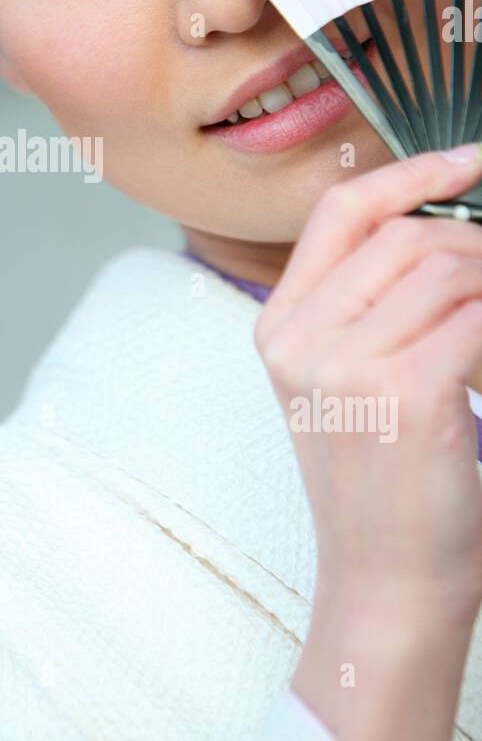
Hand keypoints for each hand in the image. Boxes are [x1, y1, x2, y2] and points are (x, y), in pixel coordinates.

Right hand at [255, 144, 481, 618]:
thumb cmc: (384, 483)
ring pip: (452, 270)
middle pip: (409, 237)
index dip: (410, 174)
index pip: (341, 212)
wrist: (387, 582)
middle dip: (477, 247)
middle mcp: (301, 338)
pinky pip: (480, 318)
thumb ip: (374, 305)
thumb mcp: (348, 383)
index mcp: (279, 327)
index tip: (470, 158)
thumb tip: (448, 232)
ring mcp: (346, 364)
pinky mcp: (405, 391)